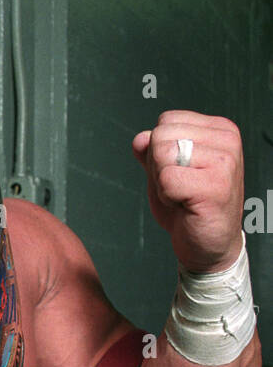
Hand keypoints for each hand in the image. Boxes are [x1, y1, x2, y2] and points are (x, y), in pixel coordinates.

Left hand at [132, 111, 244, 272]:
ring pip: (162, 154)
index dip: (160, 150)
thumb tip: (139, 138)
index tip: (180, 172)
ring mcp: (224, 162)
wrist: (209, 246)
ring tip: (183, 195)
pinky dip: (167, 196)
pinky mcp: (216, 185)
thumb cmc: (190, 208)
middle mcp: (227, 140)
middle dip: (158, 165)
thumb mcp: (165, 172)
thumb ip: (152, 151)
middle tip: (180, 188)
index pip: (166, 120)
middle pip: (161, 135)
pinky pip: (166, 179)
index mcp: (219, 130)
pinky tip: (185, 205)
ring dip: (162, 182)